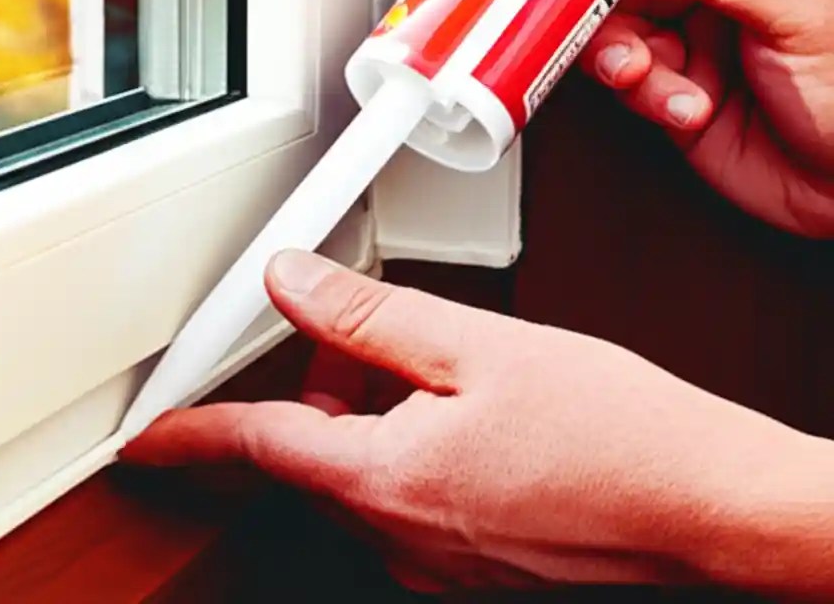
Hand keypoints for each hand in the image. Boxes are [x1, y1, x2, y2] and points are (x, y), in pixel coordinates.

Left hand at [121, 251, 833, 595]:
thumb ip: (367, 316)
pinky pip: (402, 505)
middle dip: (317, 397)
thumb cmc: (619, 436)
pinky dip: (408, 456)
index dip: (187, 434)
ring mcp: (432, 564)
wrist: (710, 509)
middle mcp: (396, 538)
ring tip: (444, 377)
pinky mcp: (467, 569)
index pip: (251, 448)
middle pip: (308, 458)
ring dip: (370, 423)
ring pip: (358, 480)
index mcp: (382, 481)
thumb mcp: (478, 347)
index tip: (143, 437)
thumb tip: (293, 284)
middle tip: (366, 345)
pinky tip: (470, 423)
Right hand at [579, 0, 833, 237]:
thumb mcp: (801, 16)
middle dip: (615, 1)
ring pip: (623, 32)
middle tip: (607, 19)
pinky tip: (684, 109)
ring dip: (621, 54)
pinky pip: (632, 87)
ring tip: (640, 73)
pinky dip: (645, 98)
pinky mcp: (675, 98)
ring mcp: (697, 48)